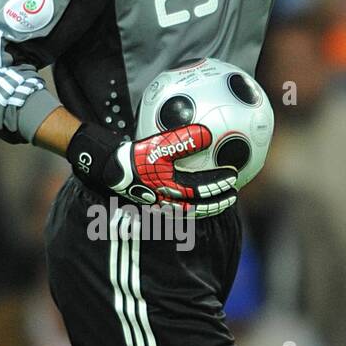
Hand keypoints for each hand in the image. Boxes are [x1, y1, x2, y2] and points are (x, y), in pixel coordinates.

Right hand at [67, 121, 236, 217]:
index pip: (204, 188)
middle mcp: (171, 200)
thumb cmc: (136, 157)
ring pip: (192, 211)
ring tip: (220, 202)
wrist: (111, 169)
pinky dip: (194, 207)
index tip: (234, 177)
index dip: (220, 184)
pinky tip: (197, 200)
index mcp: (174, 187)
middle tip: (233, 196)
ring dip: (208, 208)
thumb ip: (185, 140)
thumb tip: (209, 134)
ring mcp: (163, 205)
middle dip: (219, 202)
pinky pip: (181, 209)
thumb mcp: (160, 144)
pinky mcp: (156, 204)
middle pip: (201, 207)